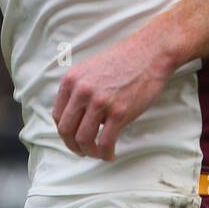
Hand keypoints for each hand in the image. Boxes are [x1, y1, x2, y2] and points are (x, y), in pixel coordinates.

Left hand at [51, 31, 175, 161]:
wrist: (150, 53)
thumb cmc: (124, 61)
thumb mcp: (90, 70)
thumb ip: (79, 90)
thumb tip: (78, 118)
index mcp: (72, 80)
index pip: (58, 115)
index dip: (64, 133)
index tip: (72, 139)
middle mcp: (82, 91)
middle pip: (66, 130)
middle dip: (73, 146)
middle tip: (82, 151)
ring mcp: (100, 102)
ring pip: (84, 139)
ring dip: (89, 152)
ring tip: (98, 154)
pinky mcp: (119, 112)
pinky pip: (106, 142)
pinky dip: (106, 154)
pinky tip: (111, 154)